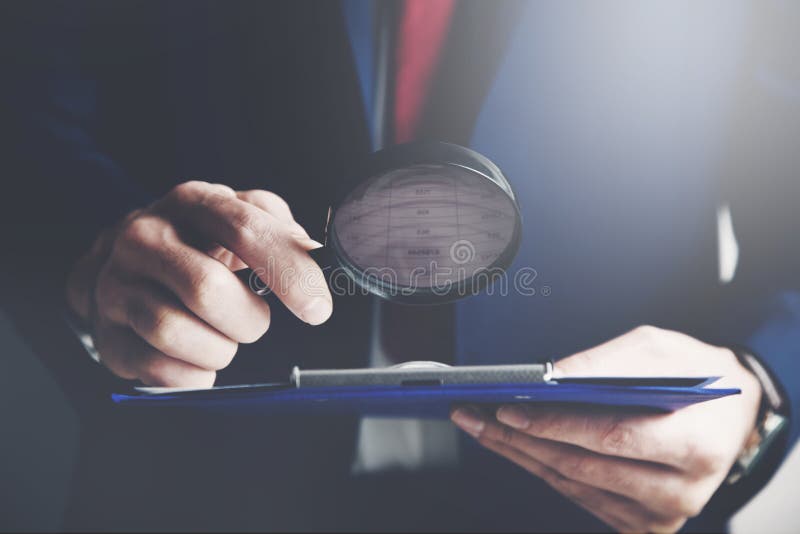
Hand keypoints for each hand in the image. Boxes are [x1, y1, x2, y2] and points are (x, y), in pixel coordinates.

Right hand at [66, 181, 329, 387]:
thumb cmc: (204, 242)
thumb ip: (284, 232)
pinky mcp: (108, 334)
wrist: (131, 264)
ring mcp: (117, 285)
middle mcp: (145, 237)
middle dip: (247, 319)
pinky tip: (200, 359)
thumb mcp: (244, 218)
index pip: (244, 229)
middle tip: (254, 321)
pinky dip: (194, 374)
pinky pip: (157, 369)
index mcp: (192, 202)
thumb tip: (317, 258)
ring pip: (174, 331)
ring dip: (219, 348)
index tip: (317, 308)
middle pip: (206, 289)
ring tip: (224, 337)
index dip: (287, 271)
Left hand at [451, 326, 761, 531]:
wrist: (730, 415)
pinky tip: (513, 445)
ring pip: (573, 486)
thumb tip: (550, 377)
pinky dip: (542, 469)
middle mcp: (681, 491)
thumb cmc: (697, 376)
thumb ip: (607, 361)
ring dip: (520, 455)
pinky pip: (580, 497)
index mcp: (696, 445)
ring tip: (481, 426)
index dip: (555, 426)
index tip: (509, 409)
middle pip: (583, 467)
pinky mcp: (642, 524)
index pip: (612, 438)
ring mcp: (661, 515)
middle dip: (520, 440)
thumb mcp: (660, 349)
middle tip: (475, 415)